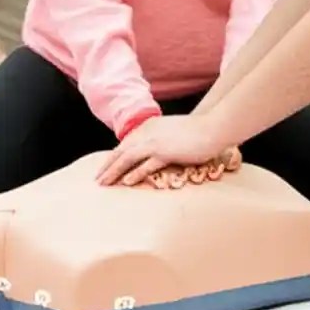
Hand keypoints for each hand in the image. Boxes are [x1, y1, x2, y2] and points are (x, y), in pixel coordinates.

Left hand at [96, 114, 228, 186]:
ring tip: (105, 183)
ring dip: (114, 171)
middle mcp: (148, 132)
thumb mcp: (171, 132)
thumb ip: (159, 138)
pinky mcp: (166, 151)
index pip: (125, 143)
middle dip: (108, 165)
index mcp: (148, 126)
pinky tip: (126, 182)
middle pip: (122, 150)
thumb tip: (150, 153)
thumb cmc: (196, 131)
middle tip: (97, 179)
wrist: (212, 127)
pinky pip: (146, 164)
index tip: (105, 168)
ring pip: (128, 158)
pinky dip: (134, 173)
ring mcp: (156, 141)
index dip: (114, 157)